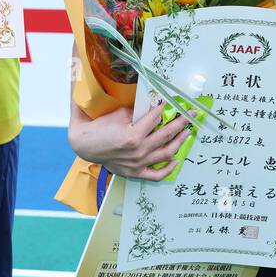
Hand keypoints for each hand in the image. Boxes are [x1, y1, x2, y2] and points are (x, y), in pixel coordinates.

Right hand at [68, 103, 190, 180]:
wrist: (84, 146)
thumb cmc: (99, 127)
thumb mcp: (118, 114)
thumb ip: (137, 111)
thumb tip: (155, 106)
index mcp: (133, 135)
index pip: (156, 118)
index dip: (165, 108)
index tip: (172, 102)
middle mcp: (138, 150)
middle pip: (166, 134)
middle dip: (181, 122)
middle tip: (191, 114)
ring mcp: (138, 163)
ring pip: (166, 153)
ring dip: (179, 141)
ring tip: (187, 132)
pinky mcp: (135, 172)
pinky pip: (156, 174)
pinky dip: (169, 169)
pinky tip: (176, 159)